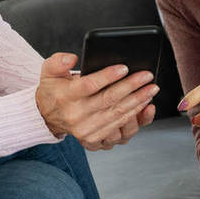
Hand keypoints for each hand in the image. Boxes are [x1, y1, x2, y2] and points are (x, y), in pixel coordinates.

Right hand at [35, 53, 157, 149]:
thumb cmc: (54, 89)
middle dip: (132, 87)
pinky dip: (135, 116)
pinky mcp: (94, 139)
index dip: (108, 76)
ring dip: (138, 101)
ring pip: (117, 114)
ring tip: (151, 89)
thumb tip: (72, 58)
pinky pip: (119, 128)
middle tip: (147, 76)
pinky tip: (145, 105)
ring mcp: (85, 130)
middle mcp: (76, 115)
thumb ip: (58, 61)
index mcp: (66, 97)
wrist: (48, 115)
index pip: (90, 85)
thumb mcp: (49, 71)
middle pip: (109, 100)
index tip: (124, 68)